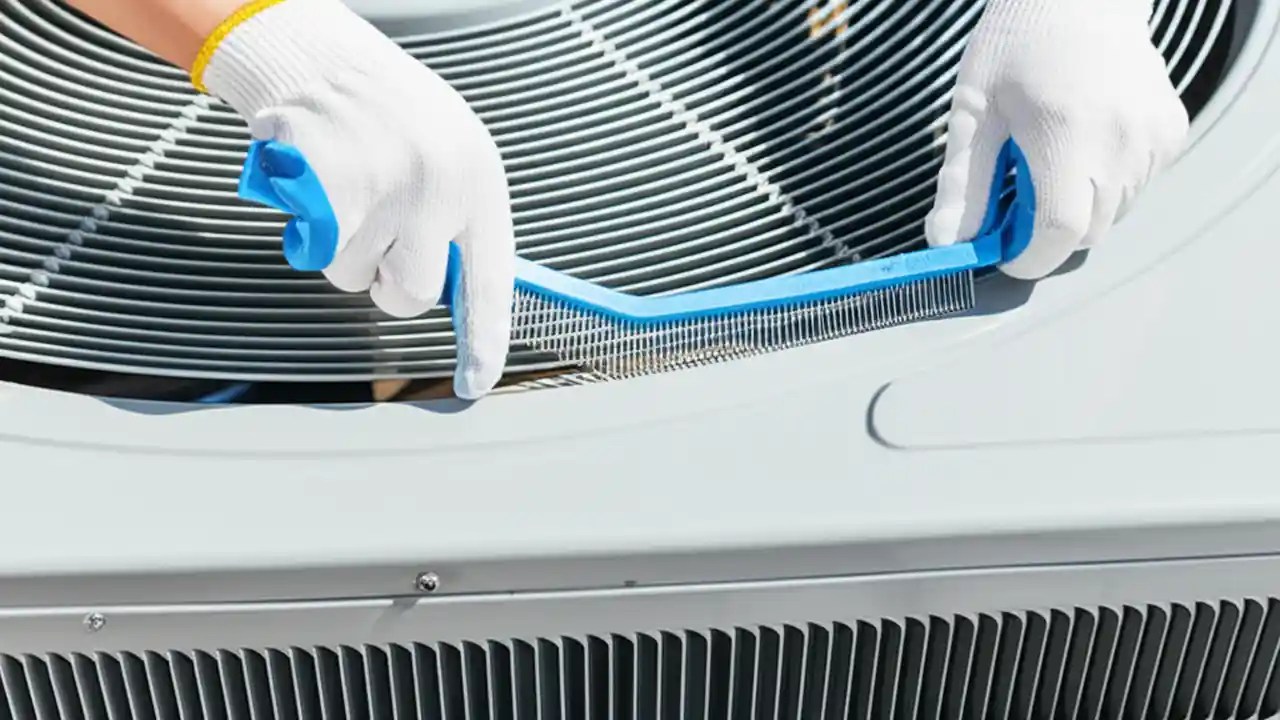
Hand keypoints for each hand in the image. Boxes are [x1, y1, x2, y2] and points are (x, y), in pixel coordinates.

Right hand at [201, 0, 514, 398]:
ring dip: (346, 251)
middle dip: (390, 284)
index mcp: (478, 181)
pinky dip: (308, 235)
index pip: (488, 281)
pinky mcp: (323, 188)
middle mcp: (436, 187)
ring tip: (352, 193)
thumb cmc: (398, 118)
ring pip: (354, 277)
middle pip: (411, 294)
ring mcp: (379, 188)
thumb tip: (459, 298)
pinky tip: (320, 190)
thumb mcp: (455, 156)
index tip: (476, 382)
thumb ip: (460, 223)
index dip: (483, 339)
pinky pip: (315, 253)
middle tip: (383, 241)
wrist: (327, 59)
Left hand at [925, 0, 1188, 278]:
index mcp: (1066, 134)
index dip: (1029, 257)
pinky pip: (1137, 186)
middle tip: (1017, 197)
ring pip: (1114, 214)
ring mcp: (1153, 137)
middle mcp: (1121, 140)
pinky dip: (1107, 184)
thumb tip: (946, 242)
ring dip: (1078, 207)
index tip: (1006, 254)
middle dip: (1048, 233)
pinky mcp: (1171, 131)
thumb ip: (963, 183)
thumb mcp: (975, 112)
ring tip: (1050, 160)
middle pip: (1087, 232)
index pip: (1060, 232)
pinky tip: (1083, 144)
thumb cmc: (1018, 44)